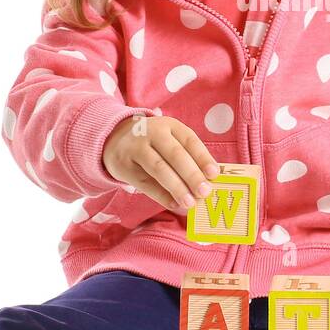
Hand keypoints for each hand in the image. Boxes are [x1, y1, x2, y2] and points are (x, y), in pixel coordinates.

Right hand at [103, 115, 220, 213]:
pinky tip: (175, 204)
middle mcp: (152, 133)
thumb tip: (208, 181)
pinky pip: (145, 183)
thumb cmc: (154, 143)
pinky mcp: (124, 166)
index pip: (189, 140)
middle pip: (175, 154)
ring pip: (159, 168)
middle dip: (192, 174)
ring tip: (191, 203)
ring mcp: (136, 148)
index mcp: (169, 125)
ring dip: (177, 188)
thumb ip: (189, 157)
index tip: (214, 174)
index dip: (203, 157)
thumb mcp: (170, 140)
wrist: (115, 139)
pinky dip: (161, 196)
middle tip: (205, 192)